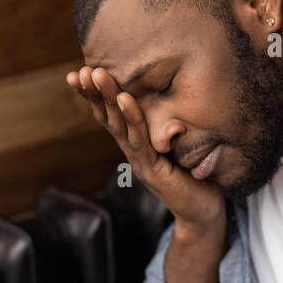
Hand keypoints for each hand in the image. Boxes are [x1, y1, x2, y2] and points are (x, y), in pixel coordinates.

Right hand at [66, 65, 224, 230]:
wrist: (202, 212)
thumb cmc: (194, 176)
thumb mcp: (179, 143)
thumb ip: (168, 123)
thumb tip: (171, 90)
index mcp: (135, 144)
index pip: (110, 116)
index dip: (94, 96)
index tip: (81, 72)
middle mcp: (132, 152)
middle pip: (107, 118)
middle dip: (92, 93)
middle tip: (80, 71)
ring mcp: (139, 161)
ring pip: (118, 125)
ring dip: (105, 98)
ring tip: (96, 74)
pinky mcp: (151, 170)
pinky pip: (139, 139)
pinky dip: (131, 116)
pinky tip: (123, 97)